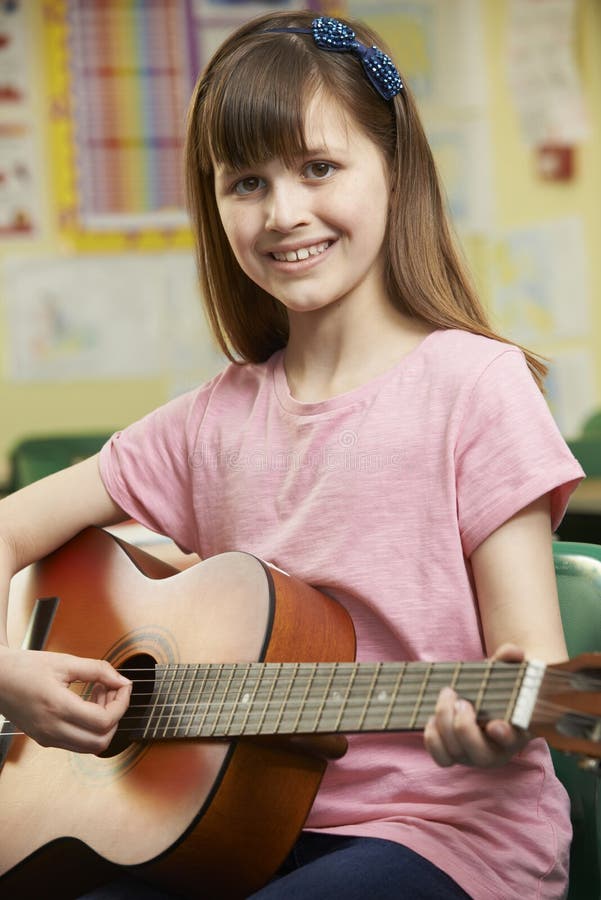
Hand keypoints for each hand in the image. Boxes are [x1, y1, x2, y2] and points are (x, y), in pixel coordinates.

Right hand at [0, 646, 130, 753]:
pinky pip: (77, 743)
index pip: (104, 721)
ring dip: (105, 724)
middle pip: (101, 741)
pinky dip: (90, 728)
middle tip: (115, 691)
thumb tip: (122, 680)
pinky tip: (88, 703)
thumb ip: (98, 670)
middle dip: (116, 716)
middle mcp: (52, 730)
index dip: (122, 704)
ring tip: (101, 695)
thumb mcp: (65, 661)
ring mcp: (47, 738)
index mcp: (57, 708)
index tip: (125, 685)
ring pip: (90, 747)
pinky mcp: (45, 739)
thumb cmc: (25, 667)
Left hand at [423, 644, 529, 767]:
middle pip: (480, 755)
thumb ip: (512, 660)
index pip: (513, 742)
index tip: (495, 725)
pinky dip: (432, 737)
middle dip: (464, 727)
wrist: (488, 699)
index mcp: (517, 733)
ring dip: (445, 725)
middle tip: (462, 701)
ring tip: (447, 696)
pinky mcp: (454, 754)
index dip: (504, 736)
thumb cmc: (502, 685)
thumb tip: (513, 652)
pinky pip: (440, 757)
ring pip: (455, 754)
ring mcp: (473, 756)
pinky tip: (433, 716)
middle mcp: (496, 751)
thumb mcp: (508, 670)